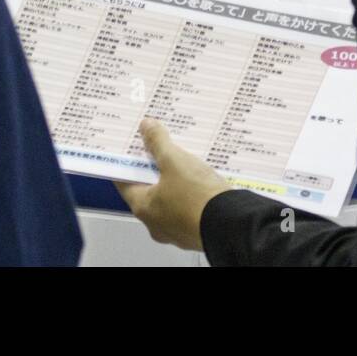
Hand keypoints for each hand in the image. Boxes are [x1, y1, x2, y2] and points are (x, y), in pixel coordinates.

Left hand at [115, 118, 232, 250]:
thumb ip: (158, 142)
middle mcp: (156, 223)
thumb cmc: (198, 198)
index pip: (124, 181)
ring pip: (169, 199)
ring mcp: (177, 230)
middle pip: (148, 189)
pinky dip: (190, 193)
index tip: (132, 146)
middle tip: (159, 148)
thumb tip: (147, 127)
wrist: (232, 224)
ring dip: (174, 181)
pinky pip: (188, 207)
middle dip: (154, 168)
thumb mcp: (175, 161)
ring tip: (183, 160)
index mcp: (143, 208)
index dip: (127, 161)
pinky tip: (200, 179)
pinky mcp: (196, 230)